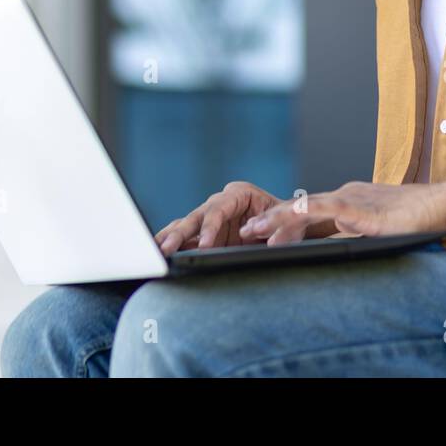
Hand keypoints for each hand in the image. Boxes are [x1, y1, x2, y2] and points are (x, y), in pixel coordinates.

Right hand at [154, 181, 282, 255]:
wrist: (291, 230)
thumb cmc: (290, 224)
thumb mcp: (287, 224)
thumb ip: (270, 225)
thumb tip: (250, 231)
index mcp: (239, 193)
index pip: (219, 209)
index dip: (210, 227)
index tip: (205, 246)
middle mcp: (222, 202)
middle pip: (197, 216)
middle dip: (180, 233)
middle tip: (166, 249)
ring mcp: (212, 218)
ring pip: (186, 225)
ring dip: (170, 238)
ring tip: (155, 250)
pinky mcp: (207, 234)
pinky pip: (187, 238)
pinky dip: (173, 244)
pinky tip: (159, 251)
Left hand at [237, 181, 445, 244]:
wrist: (441, 206)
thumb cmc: (417, 221)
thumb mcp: (378, 232)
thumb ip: (357, 238)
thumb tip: (337, 255)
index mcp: (348, 202)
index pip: (308, 212)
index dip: (282, 224)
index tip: (260, 235)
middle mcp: (344, 196)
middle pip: (299, 208)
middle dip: (269, 220)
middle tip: (244, 233)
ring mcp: (350, 198)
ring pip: (302, 207)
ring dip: (275, 220)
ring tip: (253, 233)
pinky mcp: (357, 206)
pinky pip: (321, 209)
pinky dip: (298, 217)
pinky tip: (282, 226)